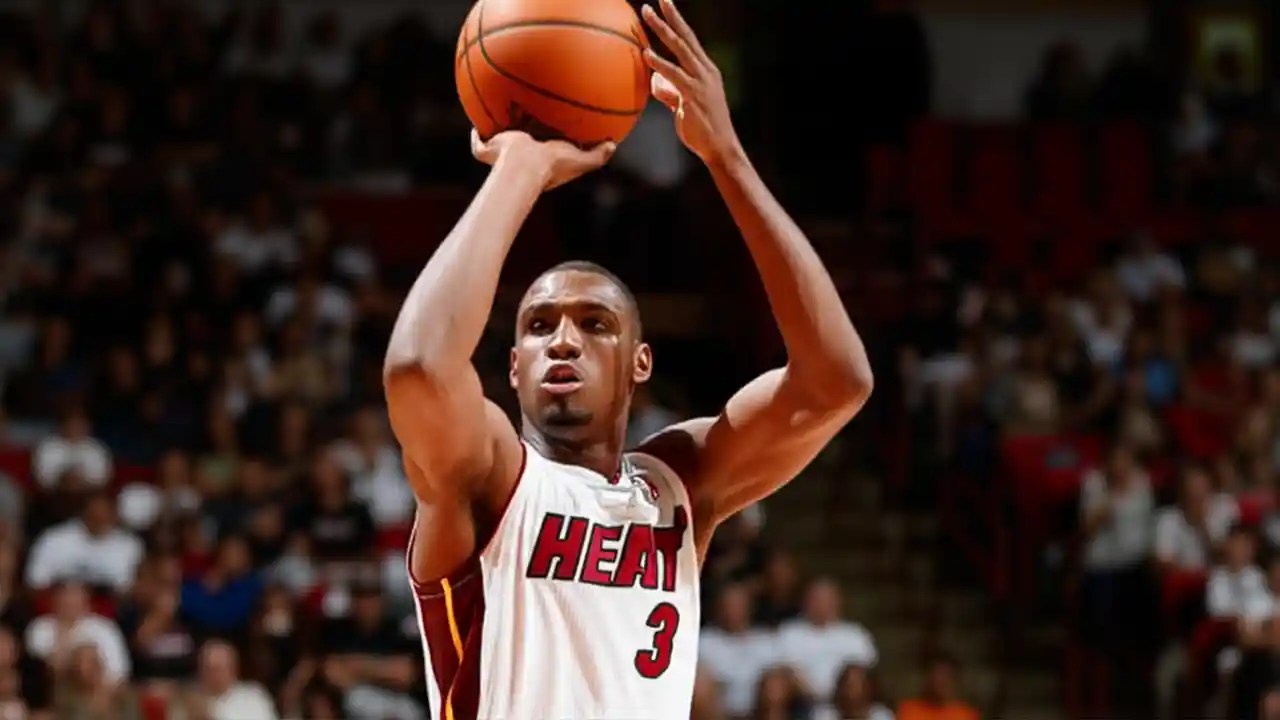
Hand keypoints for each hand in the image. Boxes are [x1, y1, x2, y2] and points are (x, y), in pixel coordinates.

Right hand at [472, 129, 614, 189]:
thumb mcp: (579, 160)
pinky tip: (474, 124)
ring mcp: (502, 153)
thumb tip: (613, 144)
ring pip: (497, 140)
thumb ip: (597, 155)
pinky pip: (478, 142)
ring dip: (496, 130)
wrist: (524, 166)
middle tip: (520, 118)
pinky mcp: (487, 150)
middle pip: (518, 141)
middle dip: (519, 133)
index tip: (549, 127)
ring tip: (494, 113)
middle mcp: (520, 155)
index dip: (545, 138)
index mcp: (540, 156)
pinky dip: (475, 136)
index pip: (542, 145)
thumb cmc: (551, 165)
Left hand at [641, 0, 739, 162]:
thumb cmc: (702, 129)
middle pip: (686, 37)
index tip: (666, 5)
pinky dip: (660, 63)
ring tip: (646, 15)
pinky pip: (674, 75)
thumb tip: (654, 82)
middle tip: (658, 0)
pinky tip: (646, 54)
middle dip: (671, 16)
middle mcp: (705, 71)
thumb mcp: (683, 106)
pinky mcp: (693, 95)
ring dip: (662, 30)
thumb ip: (670, 92)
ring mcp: (701, 81)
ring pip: (680, 49)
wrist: (719, 148)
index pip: (690, 40)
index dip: (678, 21)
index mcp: (706, 70)